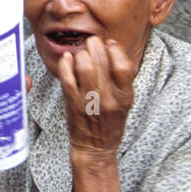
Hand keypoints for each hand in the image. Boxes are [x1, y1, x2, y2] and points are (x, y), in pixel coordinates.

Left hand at [57, 36, 135, 161]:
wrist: (95, 148)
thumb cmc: (109, 123)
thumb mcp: (124, 102)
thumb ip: (121, 79)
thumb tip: (111, 48)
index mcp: (124, 97)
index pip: (124, 66)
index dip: (116, 50)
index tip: (109, 44)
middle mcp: (108, 98)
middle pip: (102, 62)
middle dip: (95, 46)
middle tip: (91, 43)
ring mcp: (90, 101)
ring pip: (85, 67)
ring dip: (81, 54)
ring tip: (80, 53)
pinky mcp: (73, 104)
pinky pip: (67, 78)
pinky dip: (66, 64)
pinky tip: (67, 59)